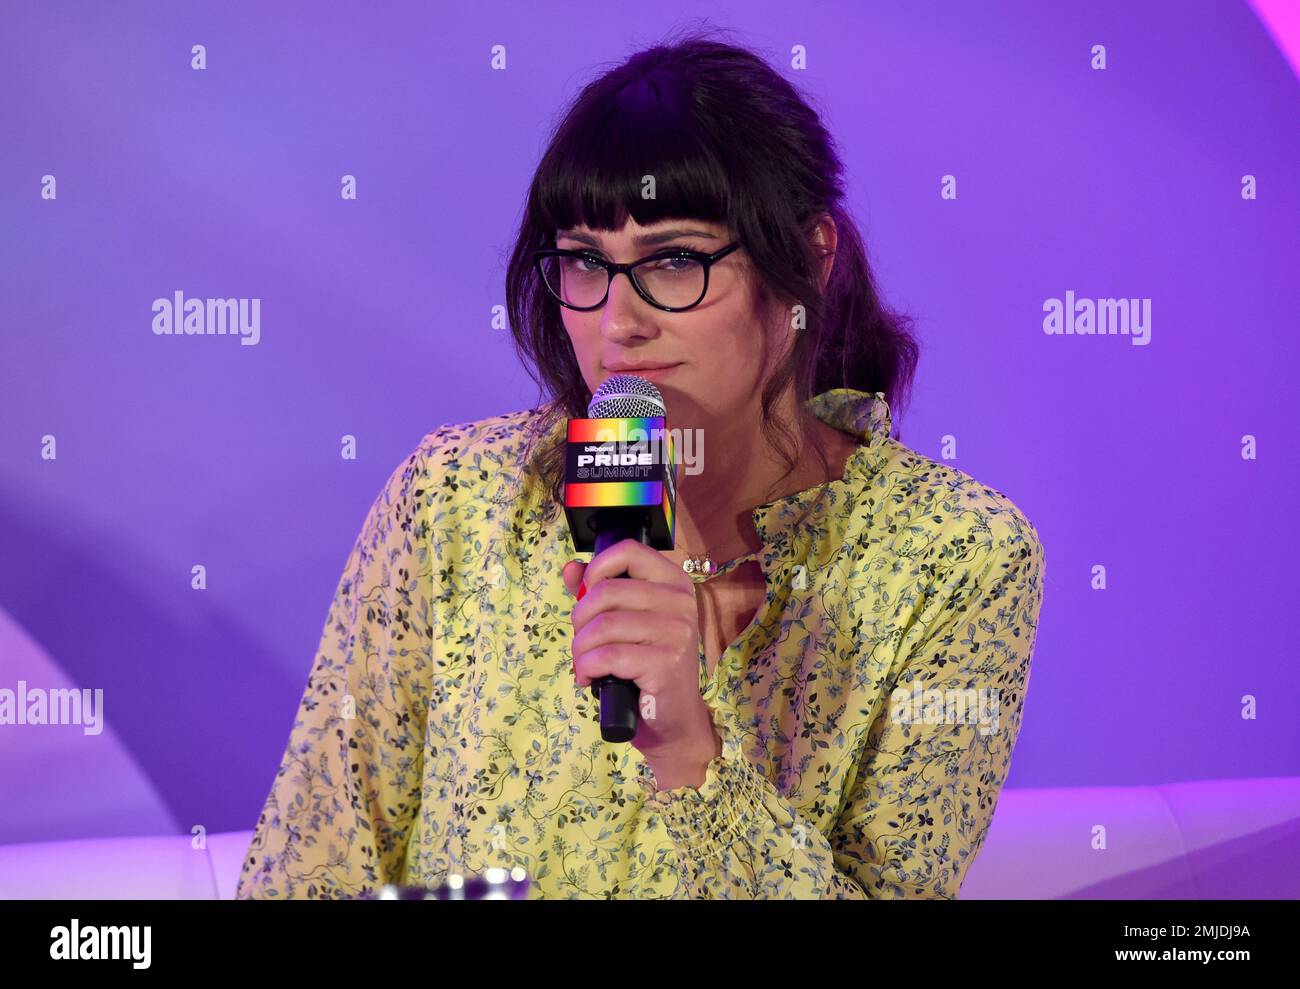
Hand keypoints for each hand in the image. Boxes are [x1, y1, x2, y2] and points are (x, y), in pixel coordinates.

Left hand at [562, 539, 720, 784]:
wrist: (674, 720)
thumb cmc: (647, 667)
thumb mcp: (625, 623)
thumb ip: (599, 592)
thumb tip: (571, 568)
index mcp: (673, 582)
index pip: (628, 550)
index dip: (596, 569)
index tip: (588, 595)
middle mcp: (680, 602)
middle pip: (606, 592)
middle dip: (580, 620)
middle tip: (583, 642)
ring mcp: (677, 632)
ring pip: (603, 626)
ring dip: (580, 649)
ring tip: (585, 663)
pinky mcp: (666, 663)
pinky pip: (607, 656)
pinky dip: (586, 668)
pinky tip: (589, 678)